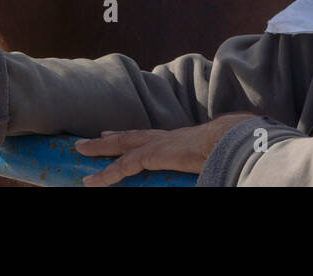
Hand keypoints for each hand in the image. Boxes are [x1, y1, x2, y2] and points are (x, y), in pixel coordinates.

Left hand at [75, 113, 257, 185]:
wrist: (231, 139)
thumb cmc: (230, 146)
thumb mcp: (212, 156)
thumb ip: (203, 161)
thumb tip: (206, 166)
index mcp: (179, 139)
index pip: (151, 137)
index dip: (134, 136)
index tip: (120, 133)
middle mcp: (166, 137)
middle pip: (132, 135)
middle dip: (112, 137)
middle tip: (95, 137)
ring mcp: (157, 144)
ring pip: (121, 145)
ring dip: (99, 148)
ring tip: (80, 149)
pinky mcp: (153, 154)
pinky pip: (124, 166)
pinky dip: (106, 174)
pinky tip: (91, 180)